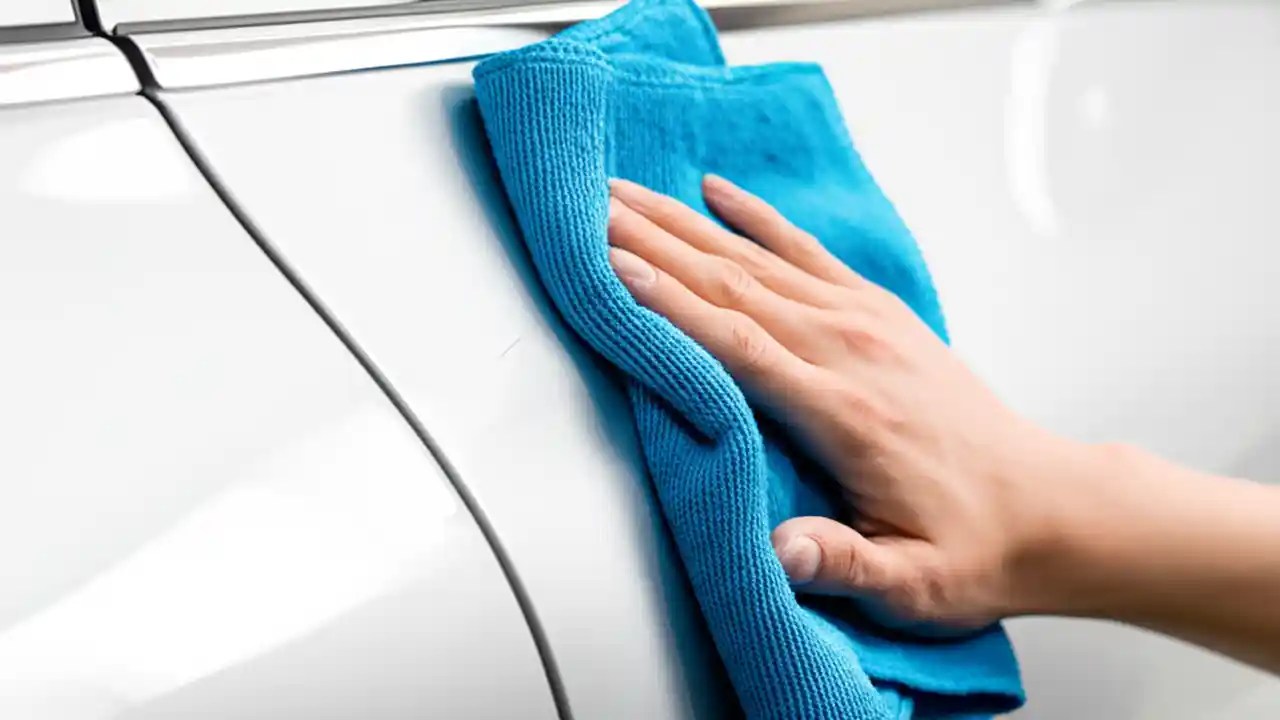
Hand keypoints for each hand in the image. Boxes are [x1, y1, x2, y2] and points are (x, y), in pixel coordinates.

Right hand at [605, 175, 1100, 627]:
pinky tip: (719, 193)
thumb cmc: (972, 547)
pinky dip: (758, 217)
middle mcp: (852, 352)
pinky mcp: (881, 314)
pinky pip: (808, 252)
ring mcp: (868, 324)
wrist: (1049, 507)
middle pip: (734, 284)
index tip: (613, 269)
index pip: (739, 345)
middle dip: (655, 244)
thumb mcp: (912, 583)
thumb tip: (780, 555)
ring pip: (758, 258)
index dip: (671, 305)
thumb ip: (844, 564)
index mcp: (846, 413)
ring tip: (626, 195)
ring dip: (685, 224)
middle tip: (590, 209)